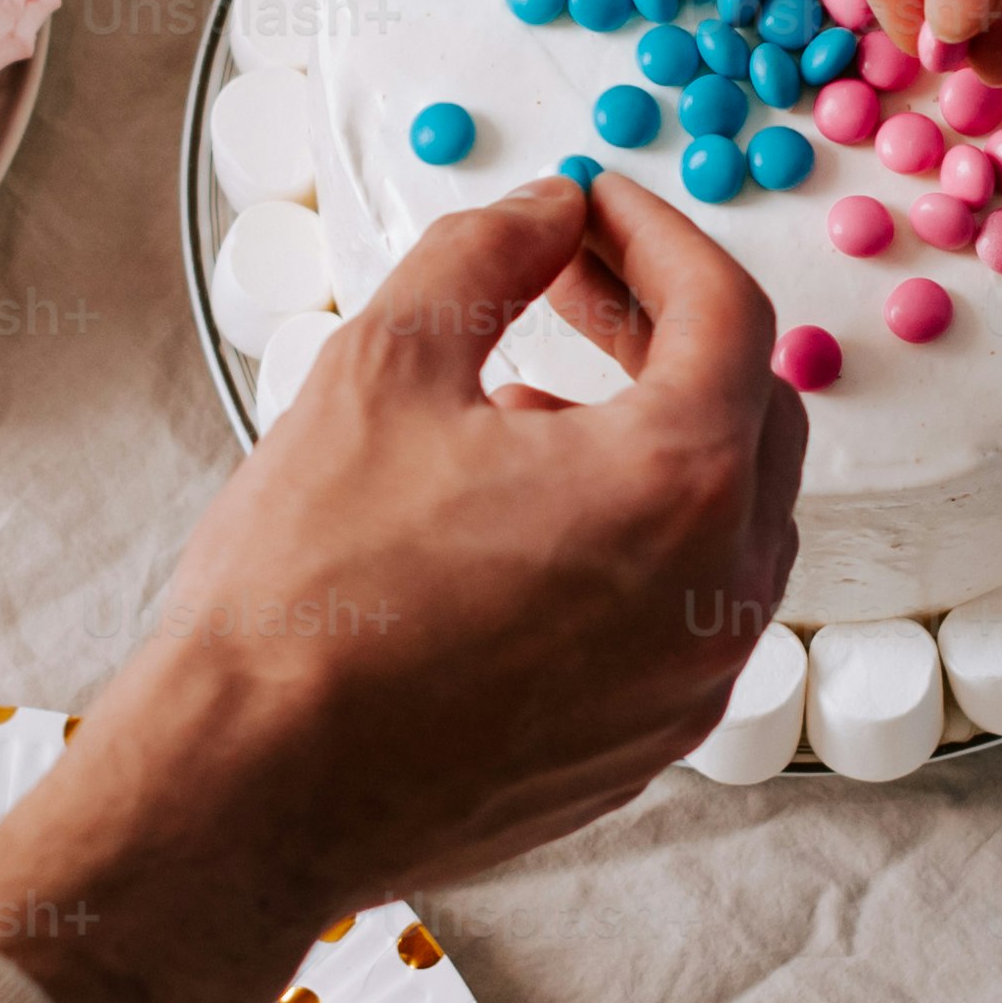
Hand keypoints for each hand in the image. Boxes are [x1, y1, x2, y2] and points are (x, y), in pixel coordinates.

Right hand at [0, 176, 803, 1002]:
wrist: (251, 792)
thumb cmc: (306, 596)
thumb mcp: (382, 369)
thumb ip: (482, 258)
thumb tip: (542, 214)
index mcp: (679, 483)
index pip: (726, 312)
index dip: (656, 235)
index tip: (592, 210)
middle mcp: (718, 593)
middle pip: (751, 412)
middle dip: (665, 331)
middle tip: (568, 287)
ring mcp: (689, 685)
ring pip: (726, 521)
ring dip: (650, 439)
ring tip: (523, 408)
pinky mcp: (644, 747)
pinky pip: (680, 614)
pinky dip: (633, 544)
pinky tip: (518, 528)